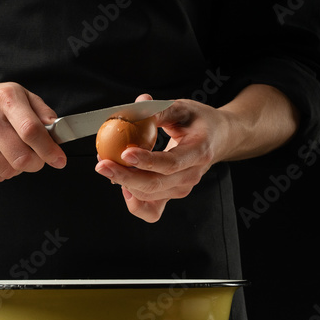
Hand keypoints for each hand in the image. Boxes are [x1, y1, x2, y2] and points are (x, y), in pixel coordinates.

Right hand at [0, 80, 66, 181]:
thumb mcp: (22, 95)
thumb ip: (43, 112)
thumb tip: (56, 131)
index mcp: (5, 99)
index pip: (30, 130)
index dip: (48, 149)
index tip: (59, 159)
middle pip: (21, 157)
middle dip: (37, 163)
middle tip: (38, 158)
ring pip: (9, 170)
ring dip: (20, 168)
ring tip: (16, 153)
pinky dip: (4, 171)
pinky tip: (0, 155)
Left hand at [95, 94, 227, 222]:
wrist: (218, 139)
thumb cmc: (199, 122)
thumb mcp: (183, 108)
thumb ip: (159, 109)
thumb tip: (135, 107)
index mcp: (199, 152)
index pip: (170, 163)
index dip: (146, 161)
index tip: (124, 152)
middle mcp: (191, 175)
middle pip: (155, 184)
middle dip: (124, 176)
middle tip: (102, 164)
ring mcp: (182, 189)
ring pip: (148, 196)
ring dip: (123, 182)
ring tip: (106, 163)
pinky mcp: (172, 196)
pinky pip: (150, 211)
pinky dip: (133, 202)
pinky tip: (122, 186)